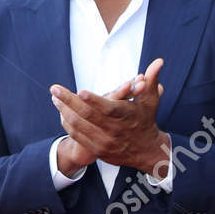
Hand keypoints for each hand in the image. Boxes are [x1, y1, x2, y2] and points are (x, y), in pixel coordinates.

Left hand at [51, 59, 168, 176]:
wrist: (146, 151)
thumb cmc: (146, 120)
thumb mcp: (150, 100)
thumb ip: (151, 80)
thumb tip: (159, 61)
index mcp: (127, 116)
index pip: (109, 108)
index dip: (94, 101)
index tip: (80, 91)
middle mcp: (115, 130)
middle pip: (87, 115)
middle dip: (68, 101)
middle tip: (54, 88)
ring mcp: (104, 142)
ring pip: (79, 126)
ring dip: (64, 111)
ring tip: (55, 98)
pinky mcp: (97, 150)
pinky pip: (77, 136)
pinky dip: (68, 124)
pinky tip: (62, 113)